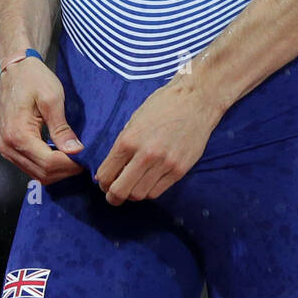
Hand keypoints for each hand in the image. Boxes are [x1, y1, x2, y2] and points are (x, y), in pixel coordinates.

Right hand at [0, 57, 84, 184]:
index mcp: (18, 135)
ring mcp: (6, 149)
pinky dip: (47, 166)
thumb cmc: (33, 79)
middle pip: (42, 174)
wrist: (15, 69)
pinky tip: (61, 155)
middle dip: (66, 170)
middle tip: (84, 159)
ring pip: (36, 174)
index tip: (87, 158)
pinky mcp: (9, 147)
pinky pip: (30, 166)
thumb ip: (61, 128)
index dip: (70, 165)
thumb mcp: (52, 99)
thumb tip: (75, 150)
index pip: (48, 163)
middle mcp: (8, 146)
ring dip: (57, 171)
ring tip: (75, 158)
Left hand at [94, 76, 220, 204]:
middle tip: (113, 195)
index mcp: (129, 139)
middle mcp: (145, 154)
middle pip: (120, 191)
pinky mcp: (179, 170)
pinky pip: (157, 192)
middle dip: (113, 197)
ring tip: (132, 186)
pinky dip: (148, 191)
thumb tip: (112, 168)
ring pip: (139, 195)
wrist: (195, 101)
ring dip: (132, 194)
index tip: (104, 183)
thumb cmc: (163, 105)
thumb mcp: (135, 120)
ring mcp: (164, 164)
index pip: (106, 174)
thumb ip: (124, 144)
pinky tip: (148, 182)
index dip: (102, 182)